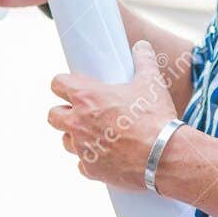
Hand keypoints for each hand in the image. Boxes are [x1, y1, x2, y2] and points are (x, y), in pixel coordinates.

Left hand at [46, 40, 178, 191]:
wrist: (165, 156)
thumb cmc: (155, 117)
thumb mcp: (151, 83)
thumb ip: (144, 61)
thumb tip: (142, 46)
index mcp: (86, 98)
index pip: (57, 84)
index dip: (64, 84)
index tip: (73, 88)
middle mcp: (77, 123)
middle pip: (52, 115)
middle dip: (64, 113)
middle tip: (81, 113)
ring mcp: (82, 148)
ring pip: (65, 141)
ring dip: (76, 137)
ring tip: (96, 135)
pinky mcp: (90, 170)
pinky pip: (81, 164)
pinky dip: (90, 160)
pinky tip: (106, 156)